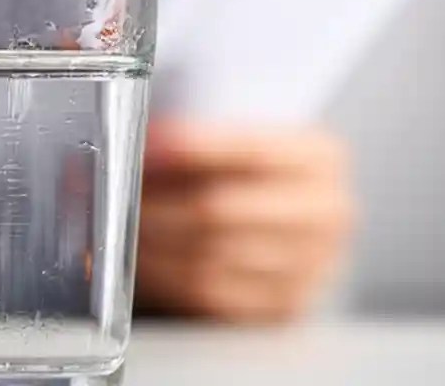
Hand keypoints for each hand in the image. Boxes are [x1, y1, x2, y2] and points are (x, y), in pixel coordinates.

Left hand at [135, 121, 352, 322]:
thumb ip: (200, 138)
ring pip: (207, 256)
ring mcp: (312, 268)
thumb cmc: (257, 175)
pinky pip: (209, 293)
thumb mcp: (246, 140)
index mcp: (321, 158)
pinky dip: (165, 275)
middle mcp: (326, 214)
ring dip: (151, 240)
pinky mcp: (283, 307)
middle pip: (219, 208)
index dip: (188, 148)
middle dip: (156, 201)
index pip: (247, 149)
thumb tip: (134, 144)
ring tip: (124, 222)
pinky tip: (144, 257)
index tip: (144, 148)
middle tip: (118, 191)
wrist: (294, 225)